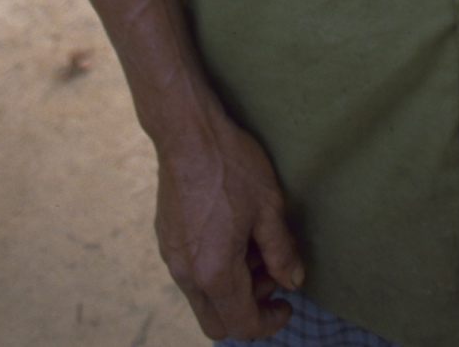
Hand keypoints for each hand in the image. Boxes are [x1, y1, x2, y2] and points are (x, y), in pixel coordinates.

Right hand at [155, 106, 304, 340]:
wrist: (186, 132)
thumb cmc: (230, 165)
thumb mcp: (268, 206)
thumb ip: (282, 252)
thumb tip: (293, 282)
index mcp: (215, 272)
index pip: (243, 325)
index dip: (270, 322)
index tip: (288, 304)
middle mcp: (187, 274)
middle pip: (217, 322)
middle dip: (249, 307)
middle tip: (271, 273)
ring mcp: (171, 258)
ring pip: (203, 297)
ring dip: (231, 287)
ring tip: (254, 245)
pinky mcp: (165, 239)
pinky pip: (190, 273)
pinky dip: (214, 268)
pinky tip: (231, 232)